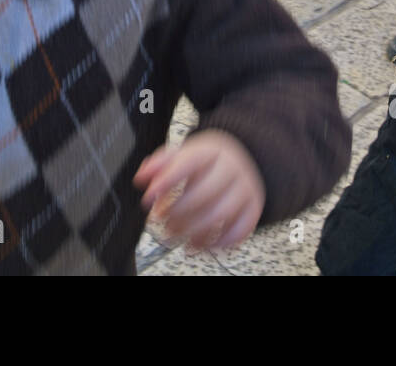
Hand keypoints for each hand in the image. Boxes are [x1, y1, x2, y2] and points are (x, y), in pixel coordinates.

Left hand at [134, 129, 264, 250]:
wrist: (241, 158)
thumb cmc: (206, 162)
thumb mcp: (183, 155)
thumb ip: (160, 164)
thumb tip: (141, 177)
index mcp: (210, 151)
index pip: (188, 163)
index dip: (167, 181)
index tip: (148, 198)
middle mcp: (231, 168)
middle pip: (206, 192)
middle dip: (179, 212)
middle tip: (162, 222)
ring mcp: (245, 188)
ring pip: (222, 213)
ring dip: (196, 230)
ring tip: (177, 236)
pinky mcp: (253, 207)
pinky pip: (240, 228)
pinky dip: (220, 241)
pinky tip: (201, 244)